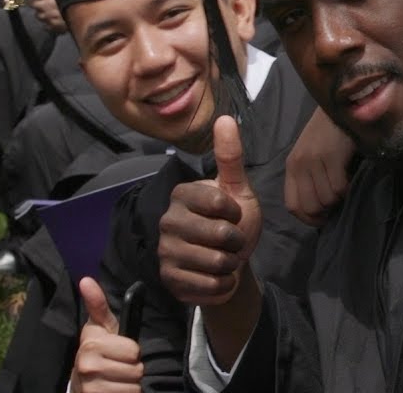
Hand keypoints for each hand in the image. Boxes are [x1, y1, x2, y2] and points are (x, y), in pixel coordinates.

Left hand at [15, 0, 64, 32]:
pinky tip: (57, 19)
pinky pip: (46, 25)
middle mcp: (43, 6)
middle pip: (31, 2)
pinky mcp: (52, 28)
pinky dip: (49, 22)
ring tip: (52, 10)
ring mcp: (46, 18)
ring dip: (42, 11)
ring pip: (38, 14)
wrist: (88, 17)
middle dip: (35, 0)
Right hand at [70, 277, 142, 392]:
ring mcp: (90, 387)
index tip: (120, 351)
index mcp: (90, 343)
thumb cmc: (98, 352)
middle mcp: (87, 365)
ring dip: (130, 385)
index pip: (134, 351)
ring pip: (133, 386)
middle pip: (136, 369)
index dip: (132, 352)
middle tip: (119, 367)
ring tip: (116, 380)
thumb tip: (86, 280)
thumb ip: (97, 305)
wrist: (81, 384)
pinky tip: (115, 391)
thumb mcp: (100, 328)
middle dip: (133, 370)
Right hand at [159, 116, 261, 305]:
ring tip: (224, 257)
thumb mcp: (237, 188)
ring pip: (215, 261)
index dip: (236, 212)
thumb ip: (231, 156)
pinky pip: (208, 284)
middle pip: (220, 234)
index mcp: (182, 194)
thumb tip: (226, 117)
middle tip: (231, 240)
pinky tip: (218, 276)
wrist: (229, 263)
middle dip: (237, 240)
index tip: (233, 213)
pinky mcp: (169, 279)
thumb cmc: (234, 221)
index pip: (219, 202)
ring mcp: (165, 251)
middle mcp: (167, 221)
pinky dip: (223, 283)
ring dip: (231, 263)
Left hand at [284, 107, 354, 225]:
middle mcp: (300, 164)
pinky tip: (350, 176)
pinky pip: (339, 188)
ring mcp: (315, 160)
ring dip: (339, 198)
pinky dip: (348, 188)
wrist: (342, 104)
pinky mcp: (332, 156)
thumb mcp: (311, 154)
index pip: (292, 205)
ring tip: (344, 184)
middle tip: (338, 201)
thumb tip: (318, 208)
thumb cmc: (329, 132)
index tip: (322, 219)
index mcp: (292, 166)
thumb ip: (309, 177)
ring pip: (327, 199)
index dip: (308, 218)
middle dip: (327, 210)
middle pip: (311, 206)